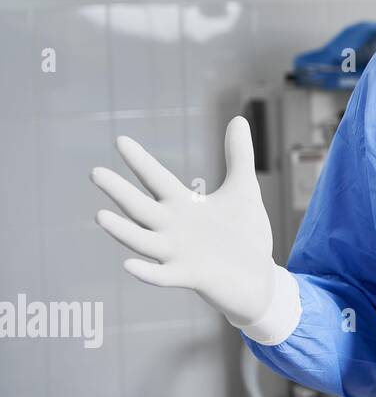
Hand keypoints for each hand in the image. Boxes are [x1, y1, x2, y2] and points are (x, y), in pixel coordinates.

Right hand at [91, 116, 296, 338]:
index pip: (157, 179)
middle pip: (141, 208)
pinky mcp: (191, 277)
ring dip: (123, 231)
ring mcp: (179, 255)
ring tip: (101, 215)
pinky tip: (129, 264)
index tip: (121, 140)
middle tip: (95, 172)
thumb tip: (237, 119)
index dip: (141, 161)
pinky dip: (147, 271)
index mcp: (184, 207)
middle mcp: (174, 229)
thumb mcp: (244, 189)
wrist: (259, 277)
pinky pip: (163, 276)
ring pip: (144, 242)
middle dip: (119, 192)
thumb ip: (238, 156)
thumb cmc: (245, 234)